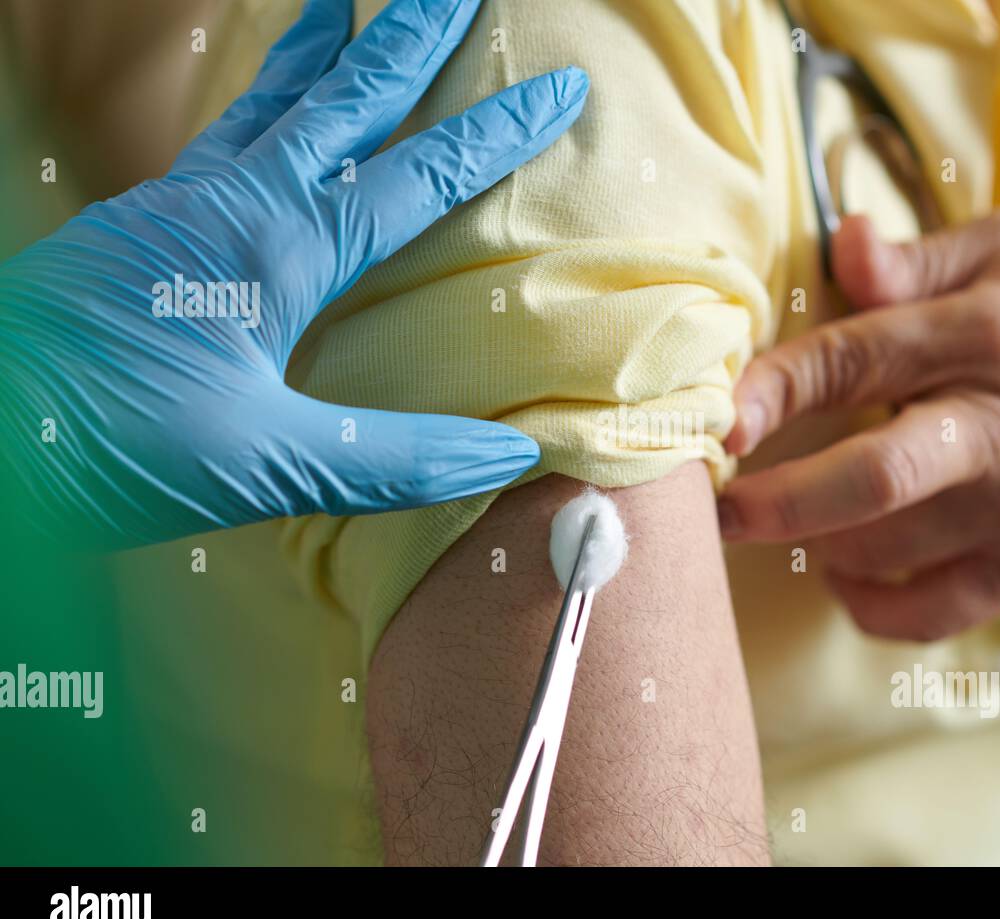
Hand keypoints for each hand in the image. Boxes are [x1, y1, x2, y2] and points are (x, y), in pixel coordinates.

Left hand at [0, 0, 587, 547]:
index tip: (556, 87)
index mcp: (279, 247)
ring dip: (321, 55)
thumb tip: (508, 457)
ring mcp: (176, 205)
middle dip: (408, 39)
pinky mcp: (137, 226)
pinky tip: (259, 123)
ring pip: (270, 105)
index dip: (494, 133)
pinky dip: (260, 108)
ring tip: (346, 9)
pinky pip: (219, 140)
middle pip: (341, 99)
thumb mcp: (266, 462)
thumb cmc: (112, 444)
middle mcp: (231, 203)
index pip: (417, 176)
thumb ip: (393, 459)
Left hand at [718, 211, 999, 640]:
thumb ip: (915, 261)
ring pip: (887, 552)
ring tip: (783, 523)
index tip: (717, 418)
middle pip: (869, 479)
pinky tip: (845, 575)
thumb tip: (840, 245)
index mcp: (985, 335)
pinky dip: (870, 608)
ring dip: (812, 547)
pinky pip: (931, 612)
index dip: (772, 391)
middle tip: (715, 511)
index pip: (854, 359)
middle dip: (774, 503)